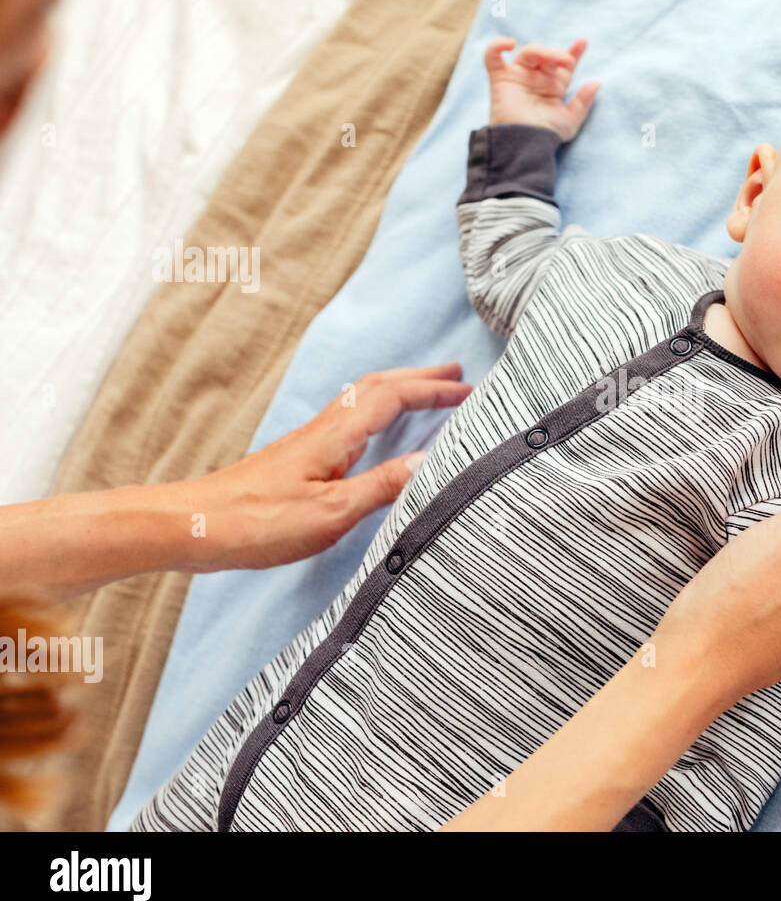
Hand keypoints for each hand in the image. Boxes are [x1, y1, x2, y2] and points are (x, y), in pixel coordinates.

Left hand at [183, 363, 472, 572]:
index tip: (468, 390)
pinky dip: (377, 410)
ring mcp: (309, 442)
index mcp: (336, 436)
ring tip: (426, 392)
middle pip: (378, 387)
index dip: (433, 392)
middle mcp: (323, 430)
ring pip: (362, 399)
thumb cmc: (257, 523)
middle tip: (456, 374)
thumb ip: (382, 487)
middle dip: (420, 379)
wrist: (192, 526)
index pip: (394, 398)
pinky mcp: (298, 458)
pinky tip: (377, 429)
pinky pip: (349, 419)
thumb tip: (429, 462)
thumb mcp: (331, 513)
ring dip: (399, 389)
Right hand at [484, 36, 599, 141]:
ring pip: (528, 52)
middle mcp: (537, 79)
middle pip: (547, 56)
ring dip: (540, 51)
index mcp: (554, 87)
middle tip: (564, 61)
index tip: (582, 43)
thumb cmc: (545, 135)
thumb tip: (597, 83)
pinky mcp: (500, 78)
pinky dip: (497, 45)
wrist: (523, 143)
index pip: (564, 65)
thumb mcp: (570, 121)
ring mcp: (519, 76)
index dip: (574, 53)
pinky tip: (509, 44)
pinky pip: (493, 56)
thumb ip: (583, 102)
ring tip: (549, 59)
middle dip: (557, 55)